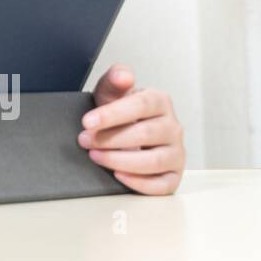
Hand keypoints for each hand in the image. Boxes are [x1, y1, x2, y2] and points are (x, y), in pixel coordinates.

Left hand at [80, 63, 184, 194]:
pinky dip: (140, 183)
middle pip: (145, 134)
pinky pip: (163, 185)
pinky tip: (118, 175)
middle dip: (110, 139)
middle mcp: (173, 127)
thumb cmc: (120, 113)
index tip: (87, 122)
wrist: (125, 131)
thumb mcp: (112, 92)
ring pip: (154, 161)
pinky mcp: (174, 175)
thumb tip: (123, 76)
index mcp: (160, 101)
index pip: (141, 105)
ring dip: (121, 160)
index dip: (112, 114)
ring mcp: (176, 152)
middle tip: (84, 140)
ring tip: (95, 156)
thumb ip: (115, 79)